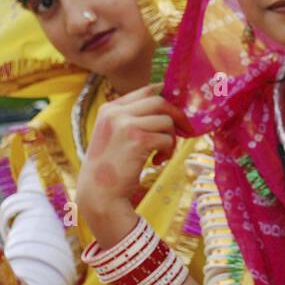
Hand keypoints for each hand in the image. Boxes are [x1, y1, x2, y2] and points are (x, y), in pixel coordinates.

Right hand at [78, 84, 180, 227]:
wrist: (98, 193)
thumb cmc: (110, 166)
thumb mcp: (115, 134)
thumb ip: (133, 118)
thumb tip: (165, 102)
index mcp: (110, 108)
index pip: (146, 91)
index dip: (167, 101)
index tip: (177, 115)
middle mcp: (115, 112)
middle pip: (159, 102)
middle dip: (177, 116)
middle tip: (186, 132)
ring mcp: (125, 124)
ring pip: (166, 121)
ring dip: (171, 139)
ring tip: (162, 154)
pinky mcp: (137, 140)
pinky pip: (167, 138)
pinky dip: (168, 151)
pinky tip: (156, 162)